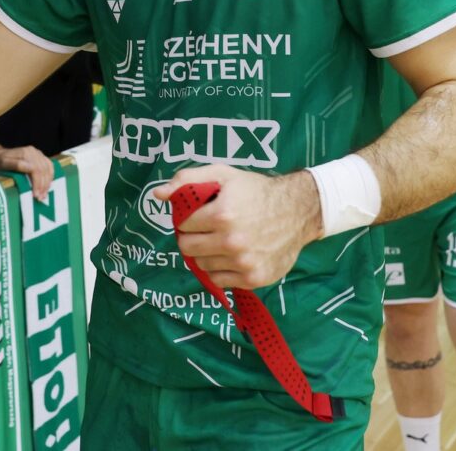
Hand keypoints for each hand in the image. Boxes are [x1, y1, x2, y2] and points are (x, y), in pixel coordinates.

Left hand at [0, 145, 53, 201]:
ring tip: (43, 195)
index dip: (37, 183)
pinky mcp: (40, 157)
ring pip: (48, 169)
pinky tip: (47, 186)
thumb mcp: (4, 164)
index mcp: (26, 153)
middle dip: (43, 186)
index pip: (36, 170)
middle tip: (40, 198)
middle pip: (43, 170)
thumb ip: (16, 165)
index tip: (35, 195)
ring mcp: (38, 153)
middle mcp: (34, 151)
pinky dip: (50, 177)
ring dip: (47, 183)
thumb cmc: (0, 162)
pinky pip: (50, 166)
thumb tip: (31, 168)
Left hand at [156, 166, 320, 290]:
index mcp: (222, 215)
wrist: (297, 211)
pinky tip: (230, 255)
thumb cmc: (256, 190)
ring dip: (205, 253)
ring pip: (201, 265)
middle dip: (191, 237)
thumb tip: (158, 194)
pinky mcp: (253, 278)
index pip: (183, 224)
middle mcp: (231, 242)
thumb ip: (188, 180)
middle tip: (205, 230)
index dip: (188, 218)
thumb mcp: (223, 175)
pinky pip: (219, 280)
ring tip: (220, 241)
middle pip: (187, 248)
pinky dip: (220, 269)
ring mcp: (243, 263)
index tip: (199, 215)